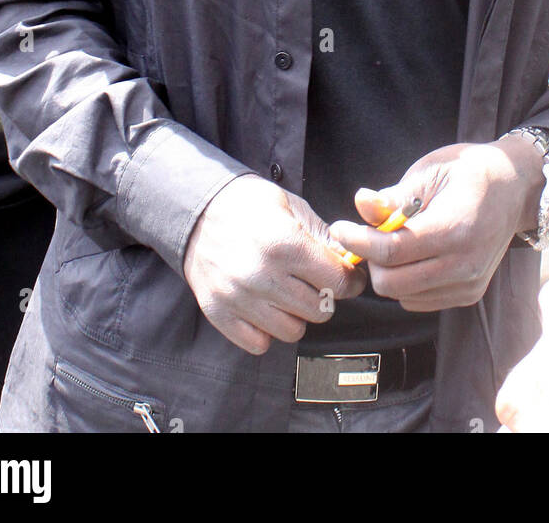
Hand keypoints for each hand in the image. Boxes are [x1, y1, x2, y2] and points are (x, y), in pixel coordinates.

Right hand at [183, 174, 364, 354]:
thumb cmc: (250, 205)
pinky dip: (266, 330)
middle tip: (313, 282)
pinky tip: (264, 305)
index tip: (348, 277)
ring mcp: (238, 297)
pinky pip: (259, 343)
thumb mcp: (292, 207)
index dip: (351, 280)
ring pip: (292, 331)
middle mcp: (262, 275)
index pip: (338, 282)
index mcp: (285, 243)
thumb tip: (351, 263)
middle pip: (319, 310)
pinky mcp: (219, 313)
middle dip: (324, 296)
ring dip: (296, 315)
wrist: (197, 210)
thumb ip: (324, 237)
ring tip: (286, 292)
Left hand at [329, 139, 544, 312]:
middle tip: (369, 234)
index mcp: (456, 228)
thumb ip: (394, 196)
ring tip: (395, 242)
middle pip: (392, 283)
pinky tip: (413, 257)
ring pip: (403, 296)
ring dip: (388, 273)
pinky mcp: (469, 295)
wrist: (513, 188)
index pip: (393, 250)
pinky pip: (420, 302)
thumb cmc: (468, 172)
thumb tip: (360, 204)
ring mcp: (469, 283)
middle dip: (371, 259)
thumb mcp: (429, 172)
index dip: (358, 241)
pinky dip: (406, 284)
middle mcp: (465, 263)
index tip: (339, 228)